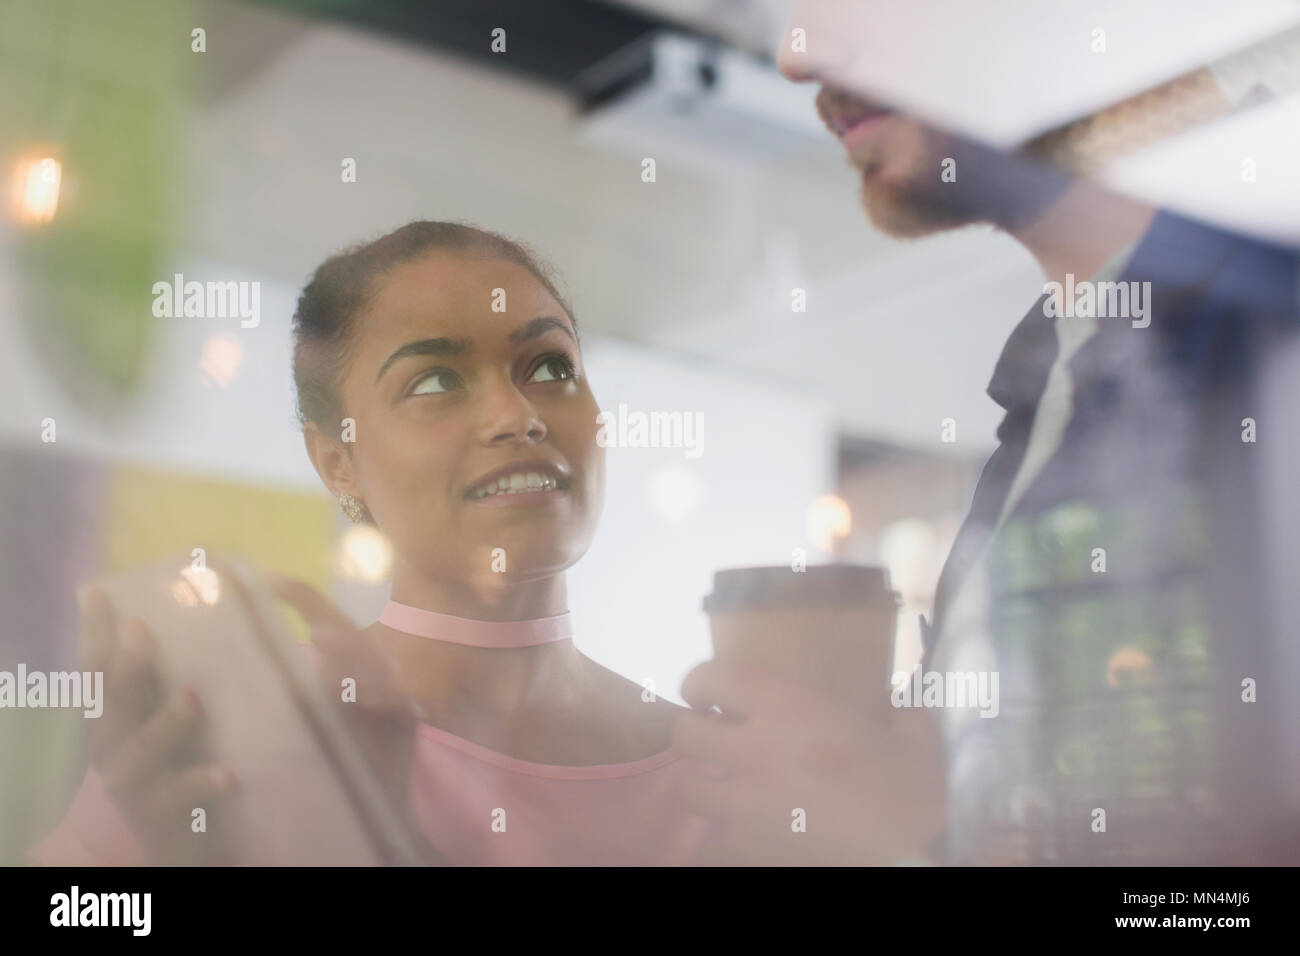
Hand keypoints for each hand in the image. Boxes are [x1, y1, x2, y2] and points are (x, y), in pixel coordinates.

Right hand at [79, 586, 238, 864]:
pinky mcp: (166, 815)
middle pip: (115, 703)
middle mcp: (115, 746)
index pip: (101, 667)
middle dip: (126, 667)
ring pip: (143, 749)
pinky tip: (228, 773)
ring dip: (166, 721)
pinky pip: (183, 797)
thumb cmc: (179, 760)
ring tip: (191, 697)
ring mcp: (137, 782)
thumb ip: (179, 670)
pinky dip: (203, 782)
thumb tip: (203, 603)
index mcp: (117, 715)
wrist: (181, 839)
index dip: (95, 631)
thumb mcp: (174, 713)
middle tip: (139, 629)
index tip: (94, 591)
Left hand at [264, 574, 443, 864]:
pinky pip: (397, 699)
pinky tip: (360, 698)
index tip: (265, 580)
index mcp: (339, 659)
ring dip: (350, 663)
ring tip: (322, 667)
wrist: (366, 799)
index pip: (321, 615)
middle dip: (330, 627)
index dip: (299, 594)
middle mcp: (367, 667)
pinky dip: (380, 695)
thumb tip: (223, 660)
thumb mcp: (293, 717)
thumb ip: (278, 687)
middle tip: (312, 636)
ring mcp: (390, 690)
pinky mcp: (408, 717)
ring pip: (374, 665)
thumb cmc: (324, 755)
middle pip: (352, 635)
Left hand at [671, 659, 946, 864]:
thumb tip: (897, 707)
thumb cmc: (915, 785)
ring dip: (702, 782)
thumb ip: (893, 710)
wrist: (912, 851)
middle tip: (714, 736)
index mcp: (786, 704)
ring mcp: (747, 801)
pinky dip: (718, 832)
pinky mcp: (751, 844)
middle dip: (695, 732)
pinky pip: (710, 837)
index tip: (710, 692)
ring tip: (723, 784)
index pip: (707, 677)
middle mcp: (755, 748)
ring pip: (689, 788)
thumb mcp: (910, 732)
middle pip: (684, 733)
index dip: (701, 683)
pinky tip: (739, 826)